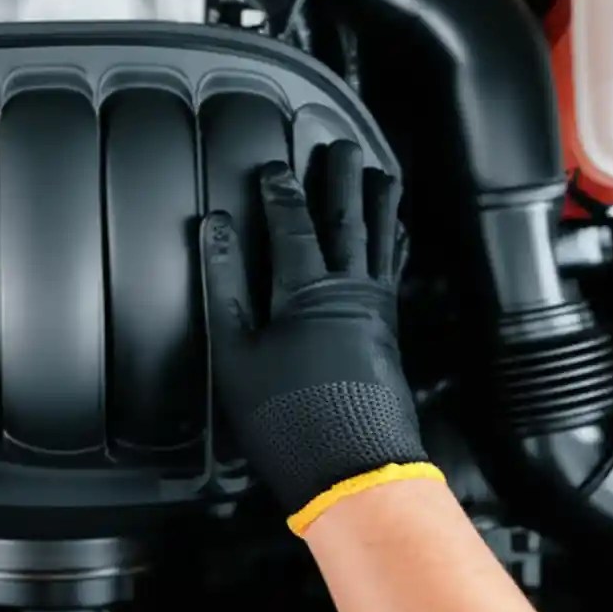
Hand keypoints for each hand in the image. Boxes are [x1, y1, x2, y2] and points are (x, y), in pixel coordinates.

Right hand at [201, 140, 437, 535]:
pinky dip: (396, 242)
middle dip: (341, 178)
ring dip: (380, 202)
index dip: (279, 190)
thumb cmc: (286, 415)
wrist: (350, 465)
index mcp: (305, 289)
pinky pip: (396, 267)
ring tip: (381, 173)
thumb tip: (215, 230)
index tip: (271, 166)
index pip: (291, 222)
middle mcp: (349, 289)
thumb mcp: (235, 353)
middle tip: (341, 146)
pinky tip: (397, 236)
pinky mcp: (389, 328)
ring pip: (381, 238)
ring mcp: (376, 307)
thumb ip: (225, 284)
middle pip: (346, 218)